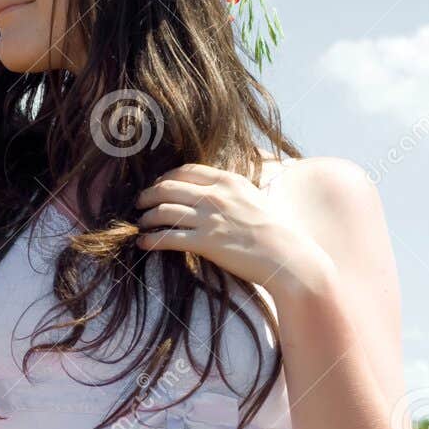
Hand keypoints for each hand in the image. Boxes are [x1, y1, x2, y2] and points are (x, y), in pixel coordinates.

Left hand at [134, 162, 332, 298]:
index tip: (158, 186)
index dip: (165, 177)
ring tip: (141, 223)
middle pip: (168, 187)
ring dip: (146, 217)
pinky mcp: (206, 242)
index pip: (185, 171)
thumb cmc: (276, 231)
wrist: (288, 257)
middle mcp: (216, 195)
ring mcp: (210, 218)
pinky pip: (168, 237)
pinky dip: (151, 239)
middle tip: (140, 203)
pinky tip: (144, 243)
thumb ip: (232, 191)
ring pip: (163, 210)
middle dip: (148, 194)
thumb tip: (215, 190)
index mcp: (228, 180)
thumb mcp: (254, 198)